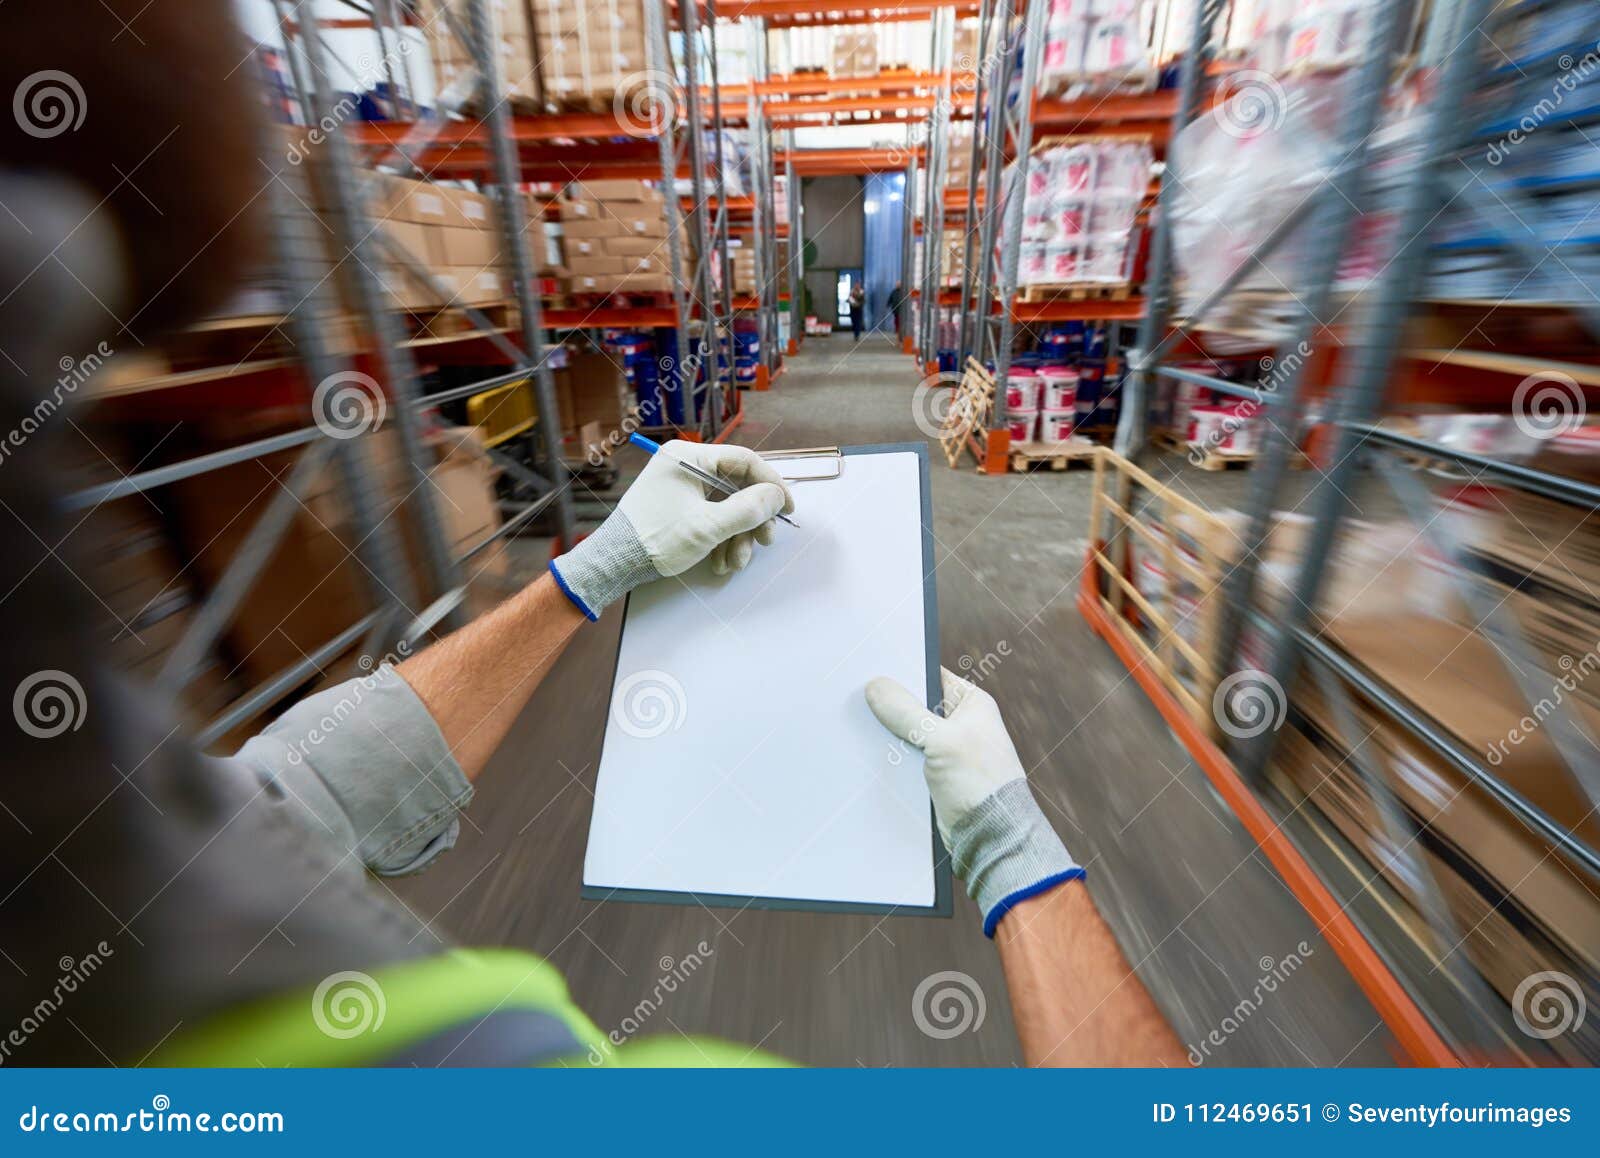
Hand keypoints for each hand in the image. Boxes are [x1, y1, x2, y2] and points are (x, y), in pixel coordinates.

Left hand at [550, 442, 793, 618]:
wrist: (615, 565)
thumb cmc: (655, 539)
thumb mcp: (707, 526)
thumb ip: (748, 510)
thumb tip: (777, 496)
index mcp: (689, 457)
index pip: (744, 460)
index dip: (771, 484)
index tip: (788, 508)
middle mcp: (686, 467)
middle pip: (738, 487)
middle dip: (753, 520)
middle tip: (765, 541)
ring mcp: (683, 489)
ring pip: (729, 508)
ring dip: (738, 537)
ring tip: (735, 562)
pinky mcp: (681, 510)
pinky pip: (713, 519)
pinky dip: (723, 541)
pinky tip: (721, 563)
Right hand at [866, 667, 1082, 936]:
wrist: (991, 838)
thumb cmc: (980, 785)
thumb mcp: (943, 741)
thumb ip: (908, 713)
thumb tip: (877, 686)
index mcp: (972, 703)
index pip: (929, 675)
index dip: (901, 672)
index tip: (869, 670)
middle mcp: (960, 723)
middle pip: (913, 704)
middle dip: (888, 705)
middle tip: (856, 699)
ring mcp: (946, 749)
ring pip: (906, 732)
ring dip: (887, 735)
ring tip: (855, 727)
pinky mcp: (934, 774)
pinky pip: (905, 758)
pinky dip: (890, 757)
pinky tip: (866, 754)